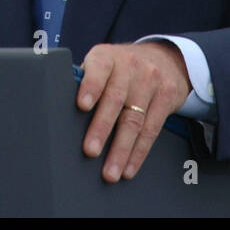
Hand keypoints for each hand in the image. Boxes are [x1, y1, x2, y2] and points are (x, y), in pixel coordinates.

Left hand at [77, 41, 190, 181]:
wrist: (165, 58)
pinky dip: (138, 152)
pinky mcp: (167, 96)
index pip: (99, 69)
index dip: (90, 86)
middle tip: (90, 151)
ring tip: (110, 172)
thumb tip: (62, 112)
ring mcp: (150, 81)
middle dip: (102, 128)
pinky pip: (152, 129)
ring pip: (134, 119)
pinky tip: (128, 167)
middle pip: (115, 99)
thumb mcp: (104, 64)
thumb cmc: (121, 68)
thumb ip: (86, 82)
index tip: (81, 106)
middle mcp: (130, 66)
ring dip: (121, 150)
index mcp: (107, 57)